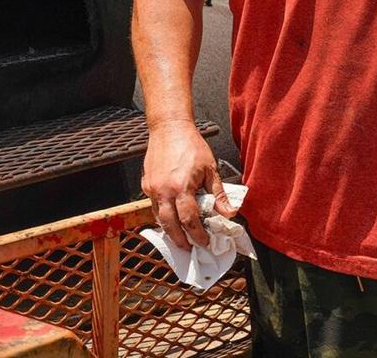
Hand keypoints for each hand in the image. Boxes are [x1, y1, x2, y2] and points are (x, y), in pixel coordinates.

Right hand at [141, 120, 234, 249]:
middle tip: (189, 248)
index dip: (198, 235)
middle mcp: (164, 190)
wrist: (169, 128)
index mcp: (181, 187)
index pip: (189, 220)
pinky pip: (152, 206)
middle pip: (170, 225)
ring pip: (158, 217)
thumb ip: (219, 194)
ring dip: (169, 230)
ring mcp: (152, 188)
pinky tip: (171, 218)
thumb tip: (229, 213)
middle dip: (180, 240)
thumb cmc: (191, 145)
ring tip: (180, 237)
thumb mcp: (210, 169)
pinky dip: (162, 215)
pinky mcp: (146, 183)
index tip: (205, 242)